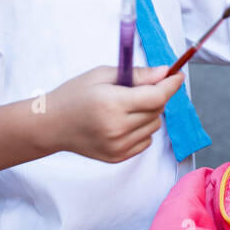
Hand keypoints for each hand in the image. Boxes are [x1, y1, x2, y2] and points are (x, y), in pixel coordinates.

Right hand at [44, 65, 184, 163]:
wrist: (52, 124)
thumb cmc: (74, 95)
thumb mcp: (102, 75)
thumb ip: (136, 74)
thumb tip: (164, 72)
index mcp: (113, 104)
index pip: (156, 96)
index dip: (171, 84)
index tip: (177, 75)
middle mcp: (117, 128)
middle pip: (157, 109)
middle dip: (155, 95)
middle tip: (138, 88)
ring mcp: (118, 146)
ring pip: (154, 126)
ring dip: (148, 113)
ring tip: (125, 107)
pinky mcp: (118, 157)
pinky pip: (145, 141)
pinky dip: (141, 129)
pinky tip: (122, 122)